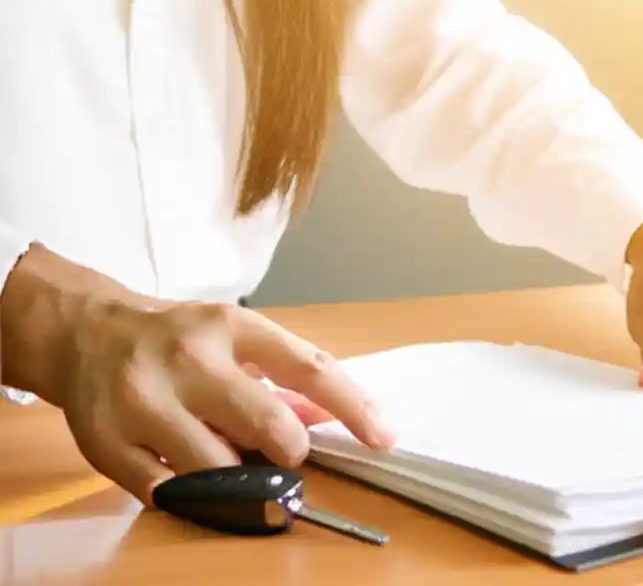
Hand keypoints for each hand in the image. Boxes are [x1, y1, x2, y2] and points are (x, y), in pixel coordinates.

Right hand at [0, 245, 393, 504]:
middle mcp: (188, 359)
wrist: (83, 333)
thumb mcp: (235, 339)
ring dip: (238, 477)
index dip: (353, 407)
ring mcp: (143, 402)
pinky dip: (190, 493)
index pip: (309, 367)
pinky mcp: (107, 443)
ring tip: (228, 458)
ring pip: (218, 467)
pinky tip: (186, 471)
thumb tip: (336, 417)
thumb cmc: (176, 340)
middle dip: (290, 452)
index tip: (383, 437)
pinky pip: (169, 492)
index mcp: (231, 326)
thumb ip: (285, 376)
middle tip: (285, 454)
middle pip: (267, 424)